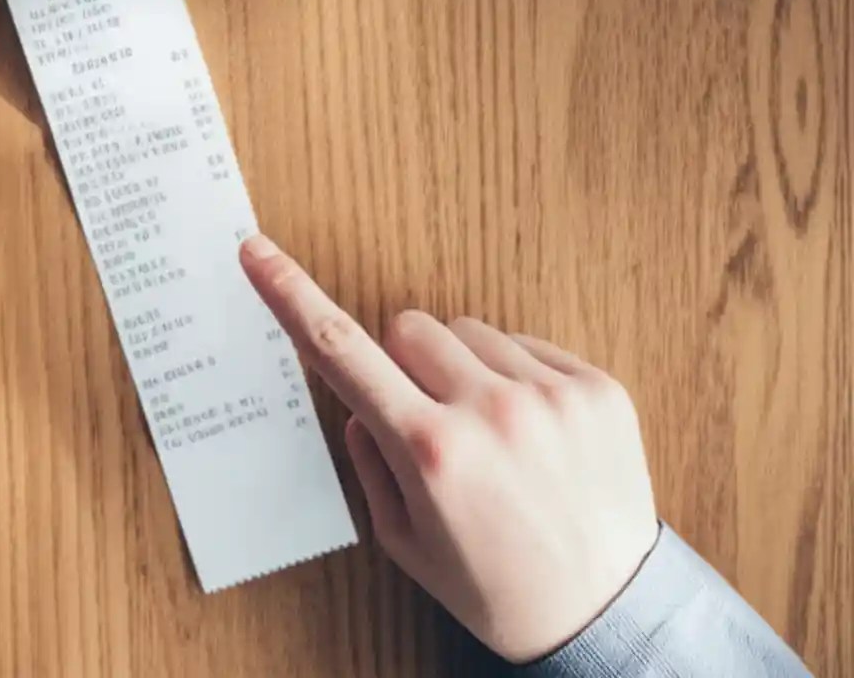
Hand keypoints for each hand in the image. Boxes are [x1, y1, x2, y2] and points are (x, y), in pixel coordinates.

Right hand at [240, 236, 659, 662]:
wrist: (607, 611)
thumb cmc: (495, 587)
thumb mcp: (404, 540)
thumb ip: (369, 462)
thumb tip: (360, 404)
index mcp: (431, 451)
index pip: (343, 352)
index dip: (292, 296)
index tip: (259, 254)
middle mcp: (490, 411)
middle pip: (409, 326)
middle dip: (402, 362)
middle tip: (425, 417)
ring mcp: (551, 394)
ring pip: (469, 330)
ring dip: (462, 367)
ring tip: (490, 434)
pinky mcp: (597, 388)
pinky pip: (528, 345)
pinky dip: (514, 375)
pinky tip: (530, 432)